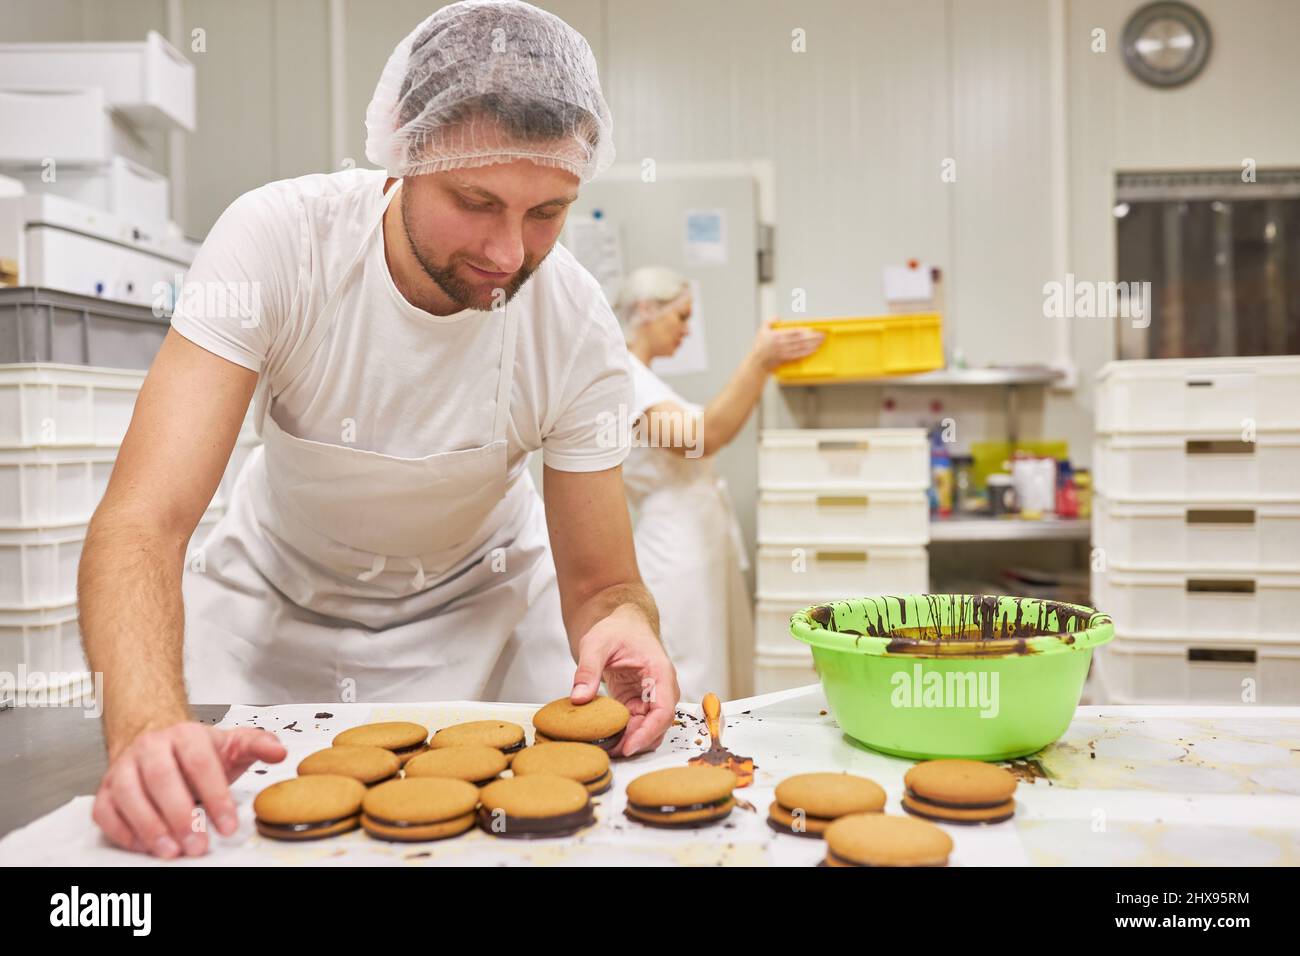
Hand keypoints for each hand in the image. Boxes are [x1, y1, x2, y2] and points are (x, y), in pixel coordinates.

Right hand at [93, 722, 286, 857]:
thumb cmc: (195, 751)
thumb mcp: (232, 744)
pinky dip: (122, 831)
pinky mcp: (106, 789)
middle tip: (198, 845)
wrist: (156, 743)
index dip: (215, 795)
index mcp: (185, 735)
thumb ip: (258, 745)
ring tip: (171, 851)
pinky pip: (105, 810)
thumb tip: (279, 751)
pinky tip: (144, 846)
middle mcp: (150, 748)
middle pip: (161, 779)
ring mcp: (124, 768)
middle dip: (180, 816)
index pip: (200, 763)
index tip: (228, 825)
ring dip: (149, 826)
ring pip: (128, 794)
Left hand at [570, 605, 679, 756]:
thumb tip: (579, 699)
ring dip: (629, 741)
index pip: (664, 710)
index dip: (648, 732)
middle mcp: (661, 689)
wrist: (621, 622)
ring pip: (647, 729)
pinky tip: (603, 739)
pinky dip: (621, 734)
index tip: (628, 747)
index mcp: (660, 673)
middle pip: (657, 726)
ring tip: (604, 749)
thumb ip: (588, 669)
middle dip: (636, 743)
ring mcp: (650, 698)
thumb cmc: (616, 628)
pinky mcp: (637, 703)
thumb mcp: (596, 643)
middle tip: (609, 754)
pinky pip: (634, 725)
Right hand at [750, 317, 823, 370]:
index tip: (813, 330)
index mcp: (777, 335)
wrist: (757, 362)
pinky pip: (799, 355)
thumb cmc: (759, 346)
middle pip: (801, 340)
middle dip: (813, 337)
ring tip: (821, 342)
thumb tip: (777, 316)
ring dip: (813, 344)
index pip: (794, 332)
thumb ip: (769, 321)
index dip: (804, 331)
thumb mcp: (762, 330)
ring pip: (802, 347)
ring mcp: (785, 352)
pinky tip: (814, 350)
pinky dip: (807, 353)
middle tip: (822, 335)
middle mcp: (782, 344)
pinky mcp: (786, 359)